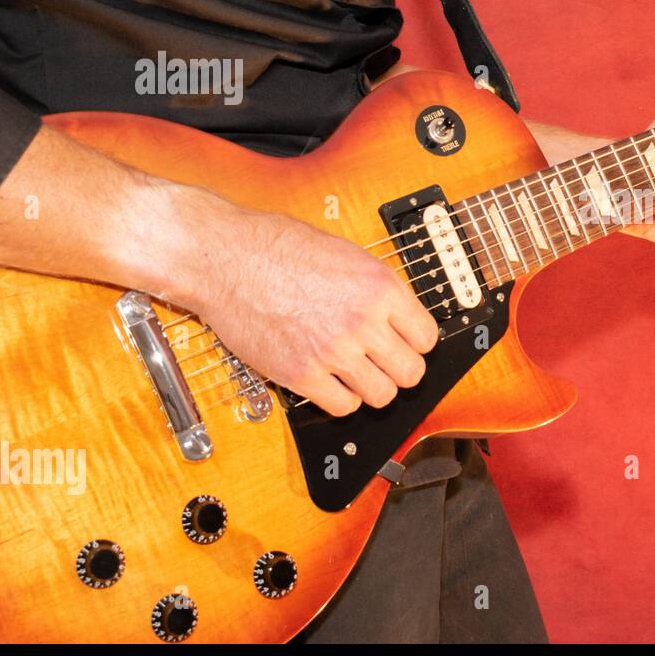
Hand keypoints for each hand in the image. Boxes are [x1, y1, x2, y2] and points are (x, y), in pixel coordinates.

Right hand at [181, 204, 437, 416]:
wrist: (227, 258)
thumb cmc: (279, 249)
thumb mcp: (347, 255)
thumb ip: (378, 290)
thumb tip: (402, 316)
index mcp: (380, 288)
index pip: (428, 338)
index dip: (418, 343)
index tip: (406, 343)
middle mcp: (363, 321)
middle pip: (411, 372)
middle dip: (401, 370)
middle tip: (385, 363)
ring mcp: (333, 351)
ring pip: (382, 395)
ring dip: (372, 387)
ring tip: (357, 373)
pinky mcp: (301, 374)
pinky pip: (343, 406)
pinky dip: (341, 398)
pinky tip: (331, 380)